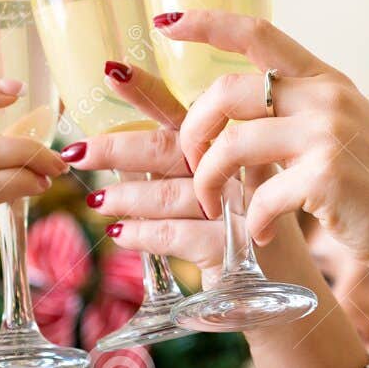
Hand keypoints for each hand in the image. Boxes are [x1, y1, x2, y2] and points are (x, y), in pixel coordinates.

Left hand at [63, 60, 230, 283]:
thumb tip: (123, 159)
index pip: (189, 110)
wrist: (292, 296)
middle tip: (77, 150)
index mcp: (243, 145)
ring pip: (171, 193)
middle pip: (172, 148)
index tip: (113, 71)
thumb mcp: (227, 194)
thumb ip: (188, 168)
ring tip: (97, 201)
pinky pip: (177, 235)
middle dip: (119, 148)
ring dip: (127, 197)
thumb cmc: (250, 237)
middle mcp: (246, 169)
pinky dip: (144, 234)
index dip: (151, 90)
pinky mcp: (235, 249)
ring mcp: (243, 208)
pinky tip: (122, 234)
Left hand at [159, 11, 368, 284]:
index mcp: (327, 81)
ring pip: (231, 146)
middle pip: (226, 91)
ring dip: (208, 182)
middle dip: (192, 130)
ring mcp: (327, 134)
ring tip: (213, 208)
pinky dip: (250, 223)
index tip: (167, 22)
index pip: (258, 33)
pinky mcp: (325, 177)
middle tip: (188, 163)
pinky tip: (258, 236)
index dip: (207, 22)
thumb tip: (248, 116)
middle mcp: (326, 98)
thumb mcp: (348, 133)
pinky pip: (259, 197)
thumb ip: (304, 114)